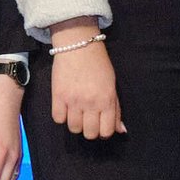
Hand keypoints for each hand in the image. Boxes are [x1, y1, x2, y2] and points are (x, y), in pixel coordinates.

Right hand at [49, 21, 123, 140]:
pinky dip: (62, 116)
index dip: (104, 132)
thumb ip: (116, 109)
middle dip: (90, 129)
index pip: (107, 131)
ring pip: (74, 129)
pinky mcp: (58, 96)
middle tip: (88, 119)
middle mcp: (91, 103)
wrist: (78, 46)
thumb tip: (121, 130)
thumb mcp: (112, 85)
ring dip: (76, 123)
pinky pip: (58, 119)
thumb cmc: (99, 65)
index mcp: (107, 100)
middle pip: (90, 134)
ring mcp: (74, 101)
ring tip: (77, 112)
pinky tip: (66, 107)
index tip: (100, 125)